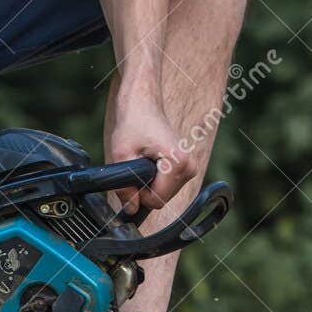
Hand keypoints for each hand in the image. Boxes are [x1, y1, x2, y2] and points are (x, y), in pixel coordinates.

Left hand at [105, 83, 192, 215]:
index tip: (131, 173)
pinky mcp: (186, 168)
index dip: (138, 194)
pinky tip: (149, 160)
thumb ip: (124, 187)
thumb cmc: (133, 122)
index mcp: (178, 164)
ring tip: (142, 159)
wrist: (143, 101)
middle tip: (135, 163)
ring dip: (148, 183)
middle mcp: (189, 167)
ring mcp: (190, 168)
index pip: (156, 201)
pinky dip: (154, 179)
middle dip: (144, 188)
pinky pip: (166, 187)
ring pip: (163, 194)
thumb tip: (131, 209)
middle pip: (161, 199)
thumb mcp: (121, 155)